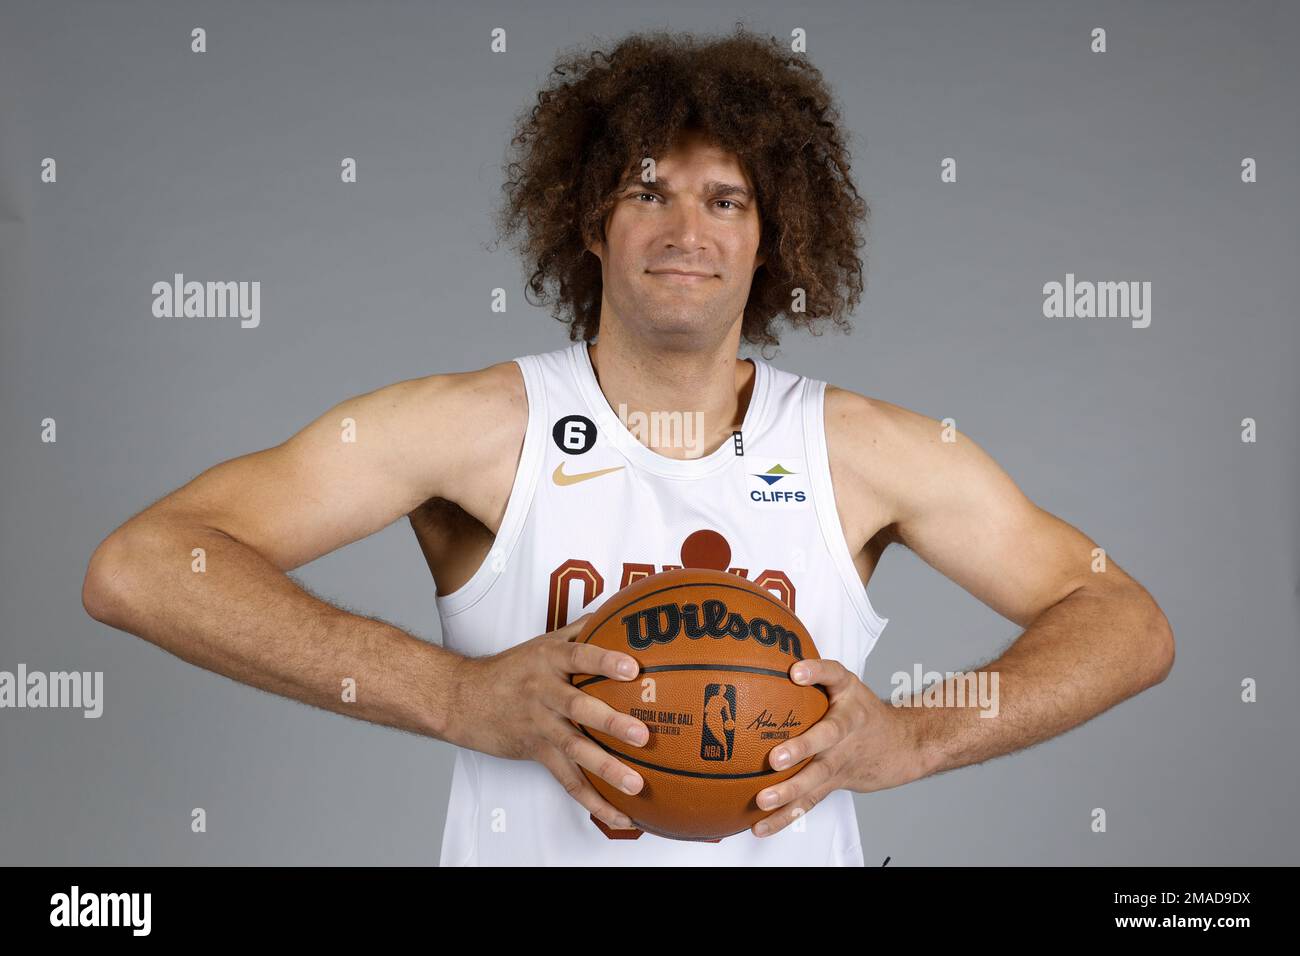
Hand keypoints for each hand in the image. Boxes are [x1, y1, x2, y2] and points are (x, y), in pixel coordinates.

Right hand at [447, 613, 649, 830]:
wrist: (462, 699)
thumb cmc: (510, 669)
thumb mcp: (542, 642)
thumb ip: (580, 630)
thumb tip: (619, 613)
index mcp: (550, 660)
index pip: (580, 656)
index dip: (605, 661)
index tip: (633, 667)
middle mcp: (544, 691)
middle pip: (579, 707)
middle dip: (611, 722)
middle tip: (642, 735)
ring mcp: (540, 724)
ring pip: (574, 748)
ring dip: (607, 768)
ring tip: (636, 784)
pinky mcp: (536, 751)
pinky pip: (566, 780)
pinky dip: (593, 800)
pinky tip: (619, 815)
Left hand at [751, 658, 924, 836]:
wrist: (905, 745)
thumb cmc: (863, 710)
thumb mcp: (845, 683)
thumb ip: (812, 671)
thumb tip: (762, 657)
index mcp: (848, 698)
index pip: (834, 676)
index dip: (817, 672)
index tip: (796, 671)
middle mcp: (847, 729)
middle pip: (826, 737)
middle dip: (801, 748)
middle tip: (775, 757)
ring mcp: (841, 759)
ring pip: (816, 777)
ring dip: (789, 791)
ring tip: (762, 799)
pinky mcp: (835, 783)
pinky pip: (809, 802)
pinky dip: (784, 816)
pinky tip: (760, 826)